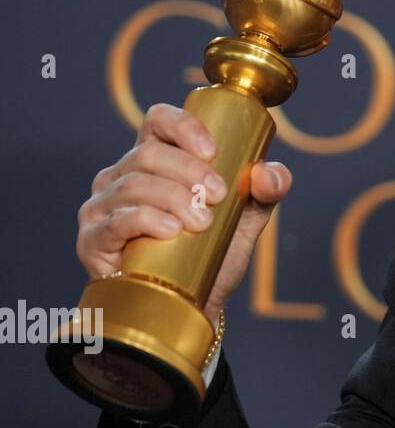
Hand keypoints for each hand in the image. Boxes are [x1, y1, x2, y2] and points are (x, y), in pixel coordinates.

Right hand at [76, 102, 292, 323]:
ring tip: (202, 222)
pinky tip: (170, 229)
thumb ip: (265, 192)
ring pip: (133, 185)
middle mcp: (122, 177)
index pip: (158, 121)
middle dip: (188, 171)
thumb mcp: (245, 219)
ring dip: (173, 198)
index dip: (183, 126)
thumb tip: (268, 174)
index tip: (213, 151)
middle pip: (148, 154)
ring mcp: (102, 208)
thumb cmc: (212, 254)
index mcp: (156, 160)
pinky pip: (115, 221)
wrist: (193, 306)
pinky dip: (145, 220)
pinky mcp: (92, 241)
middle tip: (218, 196)